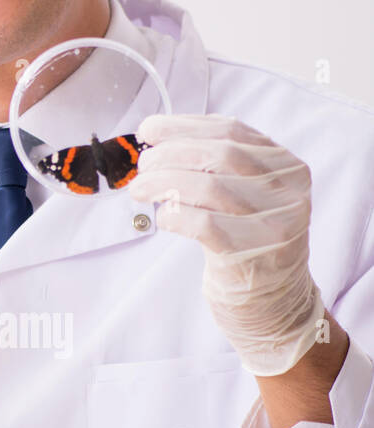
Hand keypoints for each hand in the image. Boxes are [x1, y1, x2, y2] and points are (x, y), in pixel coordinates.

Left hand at [128, 113, 325, 375]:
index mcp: (286, 165)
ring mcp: (276, 223)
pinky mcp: (254, 253)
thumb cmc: (246, 239)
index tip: (147, 129)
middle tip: (142, 167)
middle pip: (219, 155)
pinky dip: (173, 216)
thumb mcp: (244, 193)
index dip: (183, 125)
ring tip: (139, 190)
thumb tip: (156, 140)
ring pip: (210, 186)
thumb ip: (214, 164)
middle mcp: (288, 191)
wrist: (273, 301)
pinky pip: (203, 224)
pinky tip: (162, 219)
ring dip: (163, 183)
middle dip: (169, 154)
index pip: (230, 130)